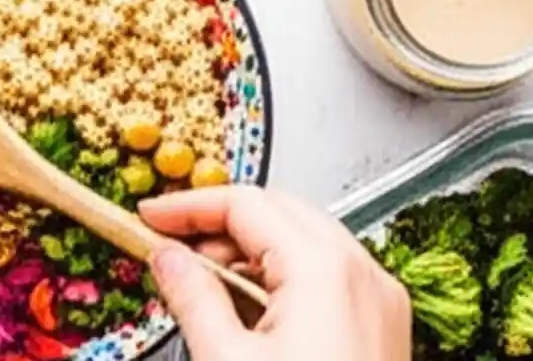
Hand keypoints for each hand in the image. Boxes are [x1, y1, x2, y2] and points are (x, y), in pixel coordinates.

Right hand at [139, 187, 410, 360]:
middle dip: (221, 222)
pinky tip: (246, 308)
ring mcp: (379, 301)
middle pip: (281, 212)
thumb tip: (168, 259)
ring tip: (202, 281)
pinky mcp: (382, 326)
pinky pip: (326, 276)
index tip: (150, 217)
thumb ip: (193, 297)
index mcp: (324, 271)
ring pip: (306, 242)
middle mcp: (361, 275)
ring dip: (249, 250)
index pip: (247, 206)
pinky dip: (281, 277)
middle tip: (171, 245)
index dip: (189, 207)